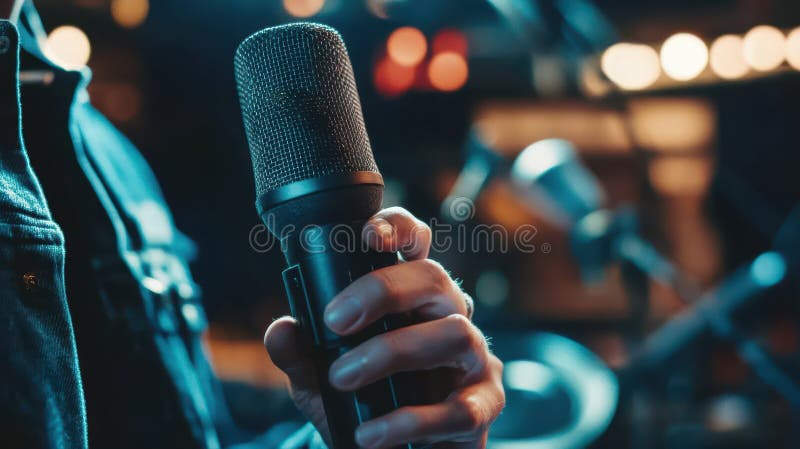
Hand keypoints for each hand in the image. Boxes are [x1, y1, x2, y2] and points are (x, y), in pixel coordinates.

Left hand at [264, 207, 504, 448]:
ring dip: (392, 352)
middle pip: (435, 278)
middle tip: (336, 320)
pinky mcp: (484, 406)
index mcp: (414, 300)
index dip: (400, 228)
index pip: (417, 247)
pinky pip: (460, 409)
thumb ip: (300, 355)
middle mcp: (449, 318)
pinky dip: (411, 419)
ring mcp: (474, 360)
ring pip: (453, 334)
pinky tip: (371, 432)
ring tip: (343, 377)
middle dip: (383, 290)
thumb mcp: (318, 381)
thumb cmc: (363, 405)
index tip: (367, 236)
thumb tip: (282, 330)